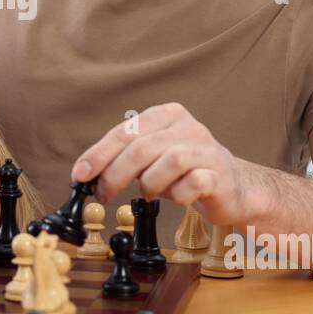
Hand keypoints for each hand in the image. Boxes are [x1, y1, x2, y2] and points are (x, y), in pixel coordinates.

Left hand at [70, 103, 257, 223]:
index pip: (125, 132)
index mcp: (166, 115)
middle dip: (115, 174)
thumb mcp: (151, 158)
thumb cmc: (184, 171)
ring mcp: (206, 149)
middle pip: (141, 148)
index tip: (80, 175)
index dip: (98, 154)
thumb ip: (123, 159)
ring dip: (149, 184)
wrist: (232, 186)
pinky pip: (193, 183)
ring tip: (148, 194)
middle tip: (103, 194)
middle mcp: (188, 127)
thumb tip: (86, 174)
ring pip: (167, 162)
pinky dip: (178, 195)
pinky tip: (178, 197)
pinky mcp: (219, 174)